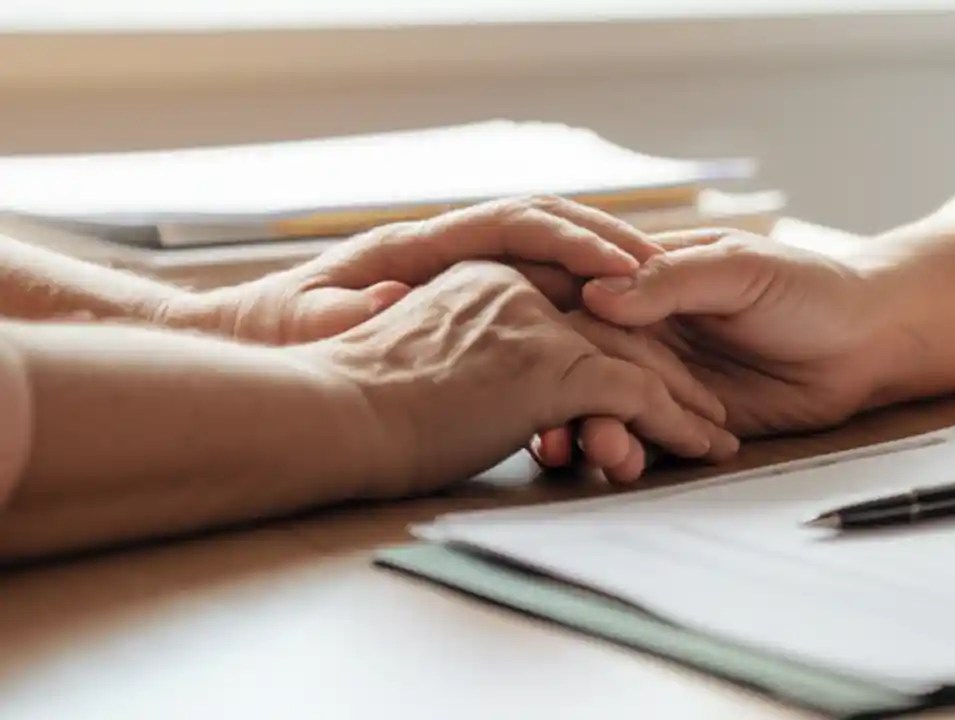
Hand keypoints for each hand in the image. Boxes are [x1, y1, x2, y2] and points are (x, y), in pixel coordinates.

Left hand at [170, 196, 658, 344]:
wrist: (258, 342)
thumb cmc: (277, 331)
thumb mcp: (306, 323)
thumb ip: (347, 314)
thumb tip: (384, 302)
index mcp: (421, 244)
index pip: (514, 225)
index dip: (573, 243)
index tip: (623, 270)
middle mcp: (453, 254)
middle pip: (551, 233)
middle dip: (611, 249)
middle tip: (667, 276)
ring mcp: (465, 281)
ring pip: (554, 269)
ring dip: (607, 282)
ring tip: (659, 308)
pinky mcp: (471, 312)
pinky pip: (542, 307)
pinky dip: (584, 320)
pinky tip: (617, 348)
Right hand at [293, 260, 735, 491]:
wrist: (328, 415)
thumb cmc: (349, 402)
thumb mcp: (411, 355)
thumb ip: (457, 346)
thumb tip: (476, 372)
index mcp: (481, 274)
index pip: (574, 299)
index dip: (620, 335)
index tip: (655, 365)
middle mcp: (517, 286)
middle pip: (616, 324)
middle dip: (669, 367)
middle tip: (708, 404)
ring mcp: (536, 322)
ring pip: (637, 356)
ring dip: (685, 400)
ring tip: (717, 434)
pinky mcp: (551, 364)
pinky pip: (636, 394)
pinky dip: (676, 422)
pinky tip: (702, 445)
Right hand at [534, 230, 909, 478]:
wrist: (868, 341)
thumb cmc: (809, 288)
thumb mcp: (741, 270)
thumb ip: (673, 280)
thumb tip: (597, 294)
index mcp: (646, 280)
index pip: (589, 308)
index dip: (566, 342)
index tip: (548, 372)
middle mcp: (647, 329)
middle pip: (593, 367)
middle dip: (581, 402)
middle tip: (574, 435)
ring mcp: (666, 376)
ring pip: (615, 407)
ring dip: (602, 433)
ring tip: (608, 457)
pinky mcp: (689, 419)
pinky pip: (651, 437)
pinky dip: (636, 453)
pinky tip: (627, 469)